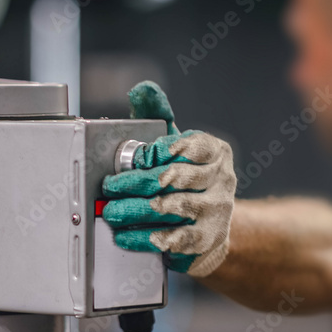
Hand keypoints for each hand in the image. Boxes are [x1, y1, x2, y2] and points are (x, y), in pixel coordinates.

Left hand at [101, 81, 236, 276]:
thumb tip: (142, 90)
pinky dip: (145, 238)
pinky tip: (125, 236)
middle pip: (176, 178)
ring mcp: (217, 213)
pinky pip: (175, 240)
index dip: (159, 151)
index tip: (135, 158)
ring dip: (136, 210)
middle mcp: (222, 181)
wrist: (210, 226)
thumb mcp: (176, 146)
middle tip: (109, 187)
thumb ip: (157, 115)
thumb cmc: (186, 179)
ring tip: (112, 211)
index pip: (190, 147)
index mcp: (215, 152)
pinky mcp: (207, 242)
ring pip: (174, 208)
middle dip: (137, 182)